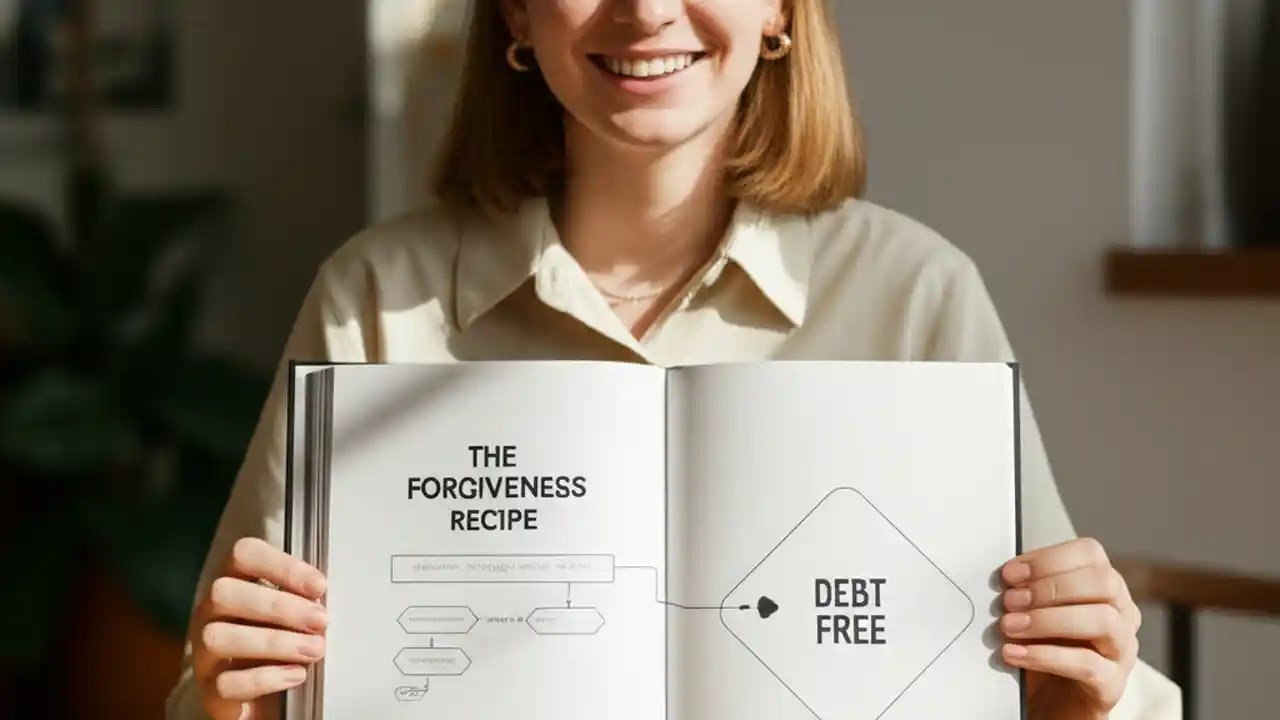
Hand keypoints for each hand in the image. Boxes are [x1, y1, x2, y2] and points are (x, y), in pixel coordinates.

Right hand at [190, 537, 328, 719]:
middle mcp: (209, 610)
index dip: (281, 566)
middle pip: (225, 593)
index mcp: (233, 580)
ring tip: (314, 650)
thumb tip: (325, 597)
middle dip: (279, 607)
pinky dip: (265, 678)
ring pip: (219, 637)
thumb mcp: (292, 611)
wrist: (260, 691)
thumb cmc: (281, 637)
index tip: (320, 586)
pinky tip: (296, 675)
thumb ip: (304, 597)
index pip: (243, 554)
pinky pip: (226, 682)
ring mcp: (202, 650)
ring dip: (275, 642)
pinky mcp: (207, 688)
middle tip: (320, 621)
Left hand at [999, 537, 1140, 719]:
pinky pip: (1087, 665)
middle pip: (1103, 582)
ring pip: (1103, 620)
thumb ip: (1025, 591)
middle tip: (1009, 601)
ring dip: (1049, 620)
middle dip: (1050, 588)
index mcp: (1104, 587)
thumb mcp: (1034, 612)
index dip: (1048, 559)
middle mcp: (1122, 614)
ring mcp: (1122, 650)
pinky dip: (1045, 656)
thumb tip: (1002, 579)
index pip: (1090, 554)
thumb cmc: (1043, 648)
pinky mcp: (1113, 684)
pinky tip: (1014, 654)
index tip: (1010, 573)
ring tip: (1010, 626)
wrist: (1051, 703)